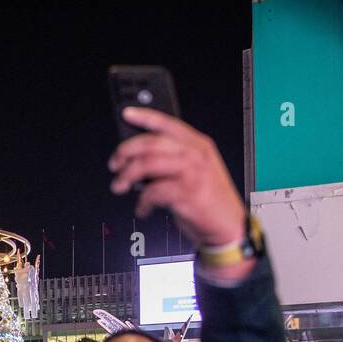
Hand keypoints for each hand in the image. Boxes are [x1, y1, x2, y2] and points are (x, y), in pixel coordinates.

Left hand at [109, 107, 247, 247]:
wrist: (228, 226)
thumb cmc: (210, 201)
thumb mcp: (197, 172)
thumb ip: (173, 161)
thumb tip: (139, 159)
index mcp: (198, 145)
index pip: (168, 123)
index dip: (145, 116)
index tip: (127, 115)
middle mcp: (195, 155)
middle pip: (151, 143)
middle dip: (126, 152)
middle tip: (115, 164)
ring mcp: (192, 173)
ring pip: (148, 164)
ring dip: (127, 176)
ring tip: (119, 186)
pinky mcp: (187, 193)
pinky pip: (153, 192)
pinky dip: (142, 202)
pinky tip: (142, 208)